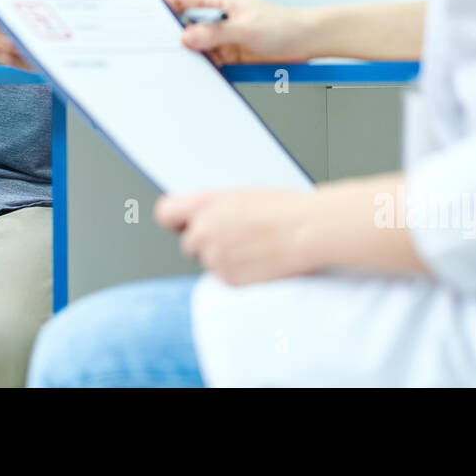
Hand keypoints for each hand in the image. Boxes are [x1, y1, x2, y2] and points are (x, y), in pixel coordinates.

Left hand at [154, 190, 316, 285]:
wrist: (310, 230)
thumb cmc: (284, 209)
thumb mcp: (241, 195)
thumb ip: (213, 205)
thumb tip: (198, 215)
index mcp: (205, 203)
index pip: (165, 214)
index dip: (176, 220)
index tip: (182, 224)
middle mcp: (203, 231)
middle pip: (188, 243)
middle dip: (206, 243)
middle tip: (235, 237)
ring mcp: (214, 257)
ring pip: (209, 262)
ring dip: (224, 259)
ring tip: (254, 247)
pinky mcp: (228, 280)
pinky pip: (225, 279)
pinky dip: (239, 273)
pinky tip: (259, 260)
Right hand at [161, 0, 316, 66]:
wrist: (307, 42)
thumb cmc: (283, 25)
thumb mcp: (246, 28)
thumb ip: (216, 33)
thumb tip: (188, 37)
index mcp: (219, 0)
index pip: (183, 0)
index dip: (163, 7)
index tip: (147, 19)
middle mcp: (218, 18)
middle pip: (186, 27)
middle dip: (173, 37)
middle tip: (160, 50)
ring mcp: (223, 37)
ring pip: (197, 48)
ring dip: (190, 57)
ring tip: (179, 66)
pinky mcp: (230, 55)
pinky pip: (210, 63)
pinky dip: (204, 69)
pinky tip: (198, 75)